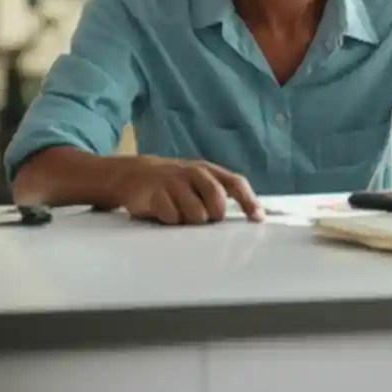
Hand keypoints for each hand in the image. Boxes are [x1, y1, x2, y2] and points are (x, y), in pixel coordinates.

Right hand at [110, 156, 264, 224]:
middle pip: (217, 202)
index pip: (235, 183)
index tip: (257, 219)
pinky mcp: (156, 193)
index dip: (248, 201)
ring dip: (190, 221)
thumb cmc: (174, 182)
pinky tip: (164, 213)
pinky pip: (173, 218)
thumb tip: (249, 216)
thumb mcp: (198, 180)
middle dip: (213, 216)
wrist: (133, 174)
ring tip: (180, 214)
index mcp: (208, 170)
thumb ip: (220, 192)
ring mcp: (174, 182)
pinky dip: (171, 220)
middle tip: (203, 218)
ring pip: (196, 215)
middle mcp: (193, 173)